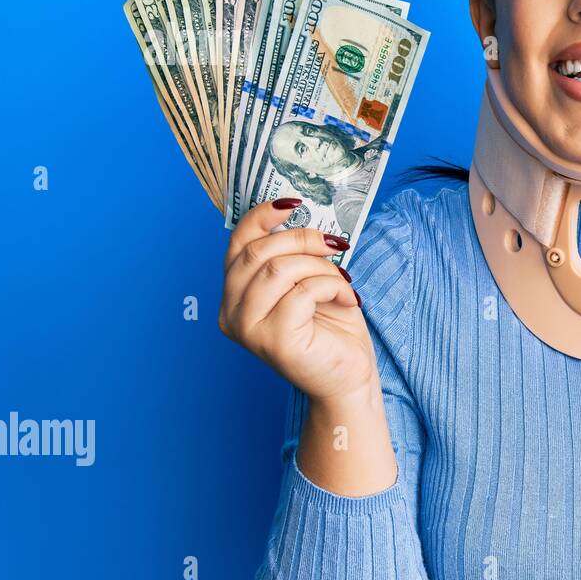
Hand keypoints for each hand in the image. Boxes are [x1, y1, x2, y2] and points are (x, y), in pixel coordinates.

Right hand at [219, 198, 377, 403]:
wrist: (349, 377)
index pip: (237, 244)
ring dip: (322, 268)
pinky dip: (333, 287)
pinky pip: (303, 292)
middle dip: (304, 239)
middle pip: (259, 252)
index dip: (262, 217)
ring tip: (343, 281)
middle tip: (336, 246)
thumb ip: (291, 254)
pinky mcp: (274, 341)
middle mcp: (231, 313)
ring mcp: (248, 329)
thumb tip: (297, 212)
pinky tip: (348, 300)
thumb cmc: (331, 328)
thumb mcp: (308, 281)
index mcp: (234, 295)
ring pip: (280, 269)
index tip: (294, 202)